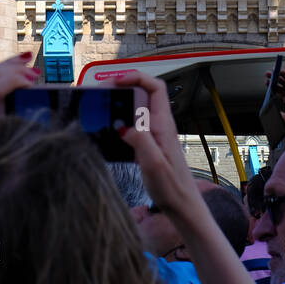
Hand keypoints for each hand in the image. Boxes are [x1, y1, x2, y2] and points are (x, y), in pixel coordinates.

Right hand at [99, 70, 206, 224]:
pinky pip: (135, 125)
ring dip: (120, 106)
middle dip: (123, 89)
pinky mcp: (151, 144)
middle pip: (143, 94)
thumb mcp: (154, 164)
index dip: (136, 78)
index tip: (116, 82)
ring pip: (137, 110)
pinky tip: (110, 132)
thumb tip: (123, 125)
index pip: (155, 87)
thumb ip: (140, 140)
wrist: (182, 206)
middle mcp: (161, 125)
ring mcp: (156, 134)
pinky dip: (121, 123)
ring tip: (102, 110)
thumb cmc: (172, 187)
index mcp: (164, 125)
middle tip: (102, 95)